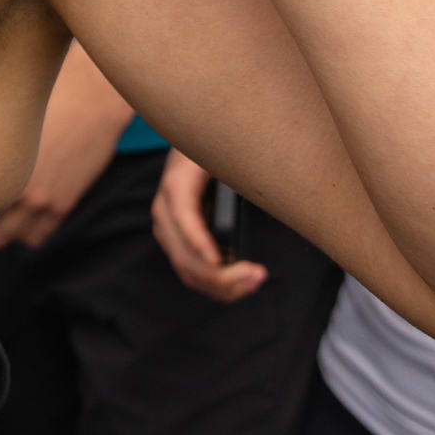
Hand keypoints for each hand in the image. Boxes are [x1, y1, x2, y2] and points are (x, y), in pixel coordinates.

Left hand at [0, 47, 131, 250]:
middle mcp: (20, 191)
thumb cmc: (43, 104)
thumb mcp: (8, 124)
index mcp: (0, 169)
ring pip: (14, 237)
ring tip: (1, 216)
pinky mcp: (63, 205)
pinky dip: (28, 233)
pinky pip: (38, 236)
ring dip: (6, 232)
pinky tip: (23, 219)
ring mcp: (44, 202)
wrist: (90, 104)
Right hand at [154, 151, 267, 302]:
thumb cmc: (212, 150)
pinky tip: (244, 281)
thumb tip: (269, 189)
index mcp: (176, 186)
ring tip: (256, 279)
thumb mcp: (223, 154)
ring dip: (223, 286)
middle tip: (258, 274)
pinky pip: (194, 275)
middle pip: (186, 256)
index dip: (199, 242)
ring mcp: (168, 232)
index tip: (219, 261)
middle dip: (222, 275)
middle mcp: (165, 212)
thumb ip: (237, 170)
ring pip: (190, 273)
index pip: (183, 218)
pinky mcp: (177, 245)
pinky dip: (219, 286)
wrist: (191, 148)